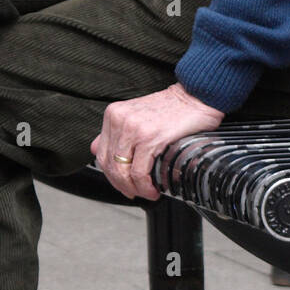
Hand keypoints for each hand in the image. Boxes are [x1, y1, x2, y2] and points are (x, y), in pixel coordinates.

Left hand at [90, 83, 223, 200]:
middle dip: (122, 185)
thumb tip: (93, 148)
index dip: (111, 174)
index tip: (123, 183)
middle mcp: (120, 119)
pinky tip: (154, 189)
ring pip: (122, 172)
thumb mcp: (136, 115)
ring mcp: (133, 128)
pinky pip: (140, 172)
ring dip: (134, 189)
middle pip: (110, 165)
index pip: (101, 153)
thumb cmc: (171, 108)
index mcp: (114, 114)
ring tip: (147, 193)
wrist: (196, 97)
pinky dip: (145, 187)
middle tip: (135, 193)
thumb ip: (114, 131)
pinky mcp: (150, 138)